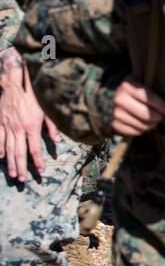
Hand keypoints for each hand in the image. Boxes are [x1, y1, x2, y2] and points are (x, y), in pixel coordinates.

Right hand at [1, 62, 59, 181]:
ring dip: (10, 163)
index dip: (38, 161)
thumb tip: (58, 141)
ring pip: (8, 149)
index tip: (41, 171)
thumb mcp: (47, 111)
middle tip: (22, 179)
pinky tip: (0, 158)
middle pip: (20, 153)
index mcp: (31, 127)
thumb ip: (52, 127)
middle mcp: (18, 129)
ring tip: (12, 174)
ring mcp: (7, 127)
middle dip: (21, 167)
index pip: (35, 149)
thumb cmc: (33, 97)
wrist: (13, 85)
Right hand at [110, 78, 164, 139]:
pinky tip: (143, 123)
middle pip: (147, 115)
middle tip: (161, 116)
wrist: (114, 98)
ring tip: (153, 119)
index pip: (149, 98)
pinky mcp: (114, 124)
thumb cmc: (136, 91)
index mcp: (128, 86)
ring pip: (142, 125)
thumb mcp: (145, 84)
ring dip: (152, 125)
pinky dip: (143, 130)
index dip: (162, 106)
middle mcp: (119, 99)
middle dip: (158, 117)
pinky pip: (135, 132)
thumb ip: (160, 91)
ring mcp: (115, 112)